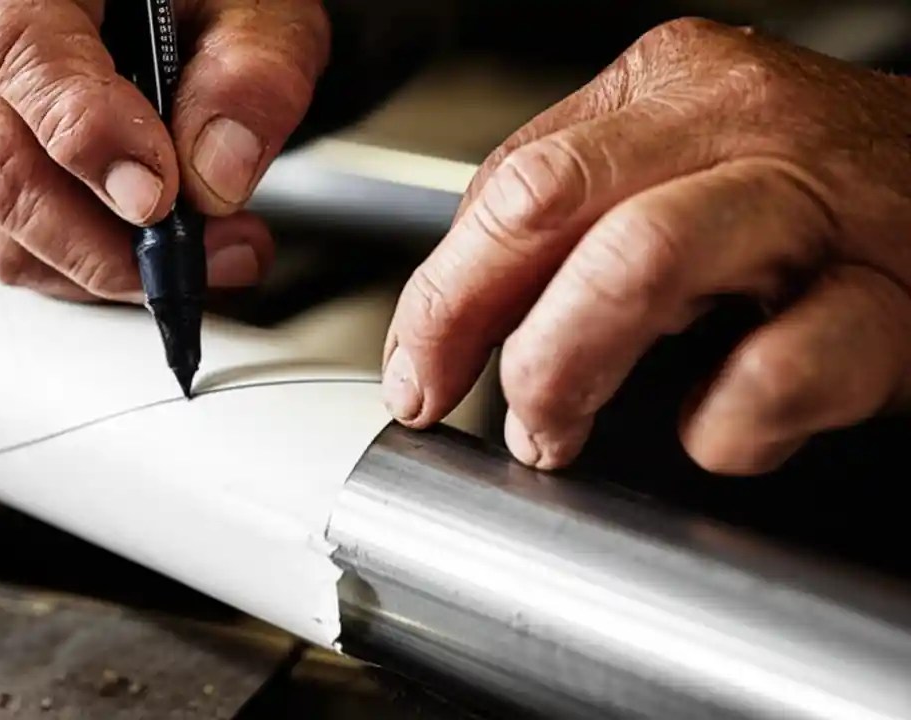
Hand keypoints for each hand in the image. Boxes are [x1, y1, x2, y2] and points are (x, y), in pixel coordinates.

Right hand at [0, 0, 329, 299]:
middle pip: (1, 169)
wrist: (179, 2)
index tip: (158, 198)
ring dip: (108, 269)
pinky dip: (94, 268)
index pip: (22, 55)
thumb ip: (249, 76)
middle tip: (205, 255)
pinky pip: (18, 243)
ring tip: (205, 254)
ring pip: (4, 226)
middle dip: (107, 246)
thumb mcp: (257, 7)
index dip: (88, 139)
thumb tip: (217, 178)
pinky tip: (162, 252)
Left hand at [382, 18, 910, 475]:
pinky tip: (710, 428)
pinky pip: (776, 371)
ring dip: (565, 363)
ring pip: (642, 262)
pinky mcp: (891, 308)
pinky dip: (719, 422)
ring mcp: (817, 210)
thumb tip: (458, 304)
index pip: (511, 182)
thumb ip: (569, 211)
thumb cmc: (818, 191)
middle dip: (473, 320)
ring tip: (551, 428)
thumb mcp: (680, 164)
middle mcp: (740, 128)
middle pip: (548, 203)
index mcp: (671, 88)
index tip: (416, 364)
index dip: (441, 290)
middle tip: (459, 397)